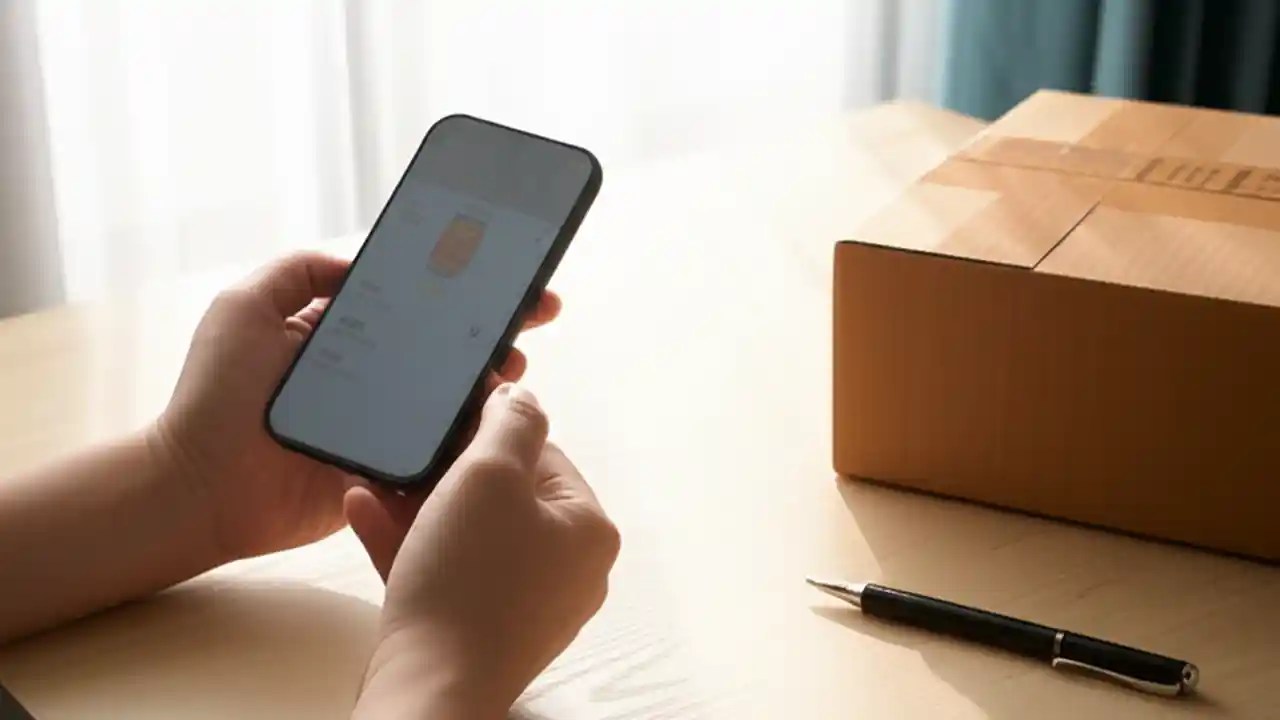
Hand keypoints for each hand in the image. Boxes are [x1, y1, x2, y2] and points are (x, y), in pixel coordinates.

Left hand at [154, 252, 561, 560]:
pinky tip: (500, 419)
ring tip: (515, 368)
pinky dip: (472, 435)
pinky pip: (440, 449)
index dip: (460, 288)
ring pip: (454, 397)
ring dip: (493, 380)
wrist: (202, 489)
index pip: (414, 304)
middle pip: (447, 346)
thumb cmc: (214, 396)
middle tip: (537, 313)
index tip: (502, 273)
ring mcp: (383, 423)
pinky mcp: (389, 469)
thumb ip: (296, 272)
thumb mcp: (243, 308)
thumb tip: (359, 261)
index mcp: (343, 335)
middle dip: (496, 327)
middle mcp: (371, 376)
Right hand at [347, 384, 619, 718]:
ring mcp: (525, 604)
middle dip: (446, 467)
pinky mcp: (481, 628)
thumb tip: (520, 395)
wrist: (429, 686)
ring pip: (469, 532)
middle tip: (405, 445)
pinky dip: (410, 541)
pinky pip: (447, 569)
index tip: (447, 410)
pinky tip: (364, 511)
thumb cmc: (469, 580)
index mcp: (588, 528)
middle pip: (505, 494)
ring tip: (374, 476)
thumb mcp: (490, 474)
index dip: (491, 427)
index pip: (544, 453)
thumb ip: (510, 422)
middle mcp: (568, 569)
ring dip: (419, 501)